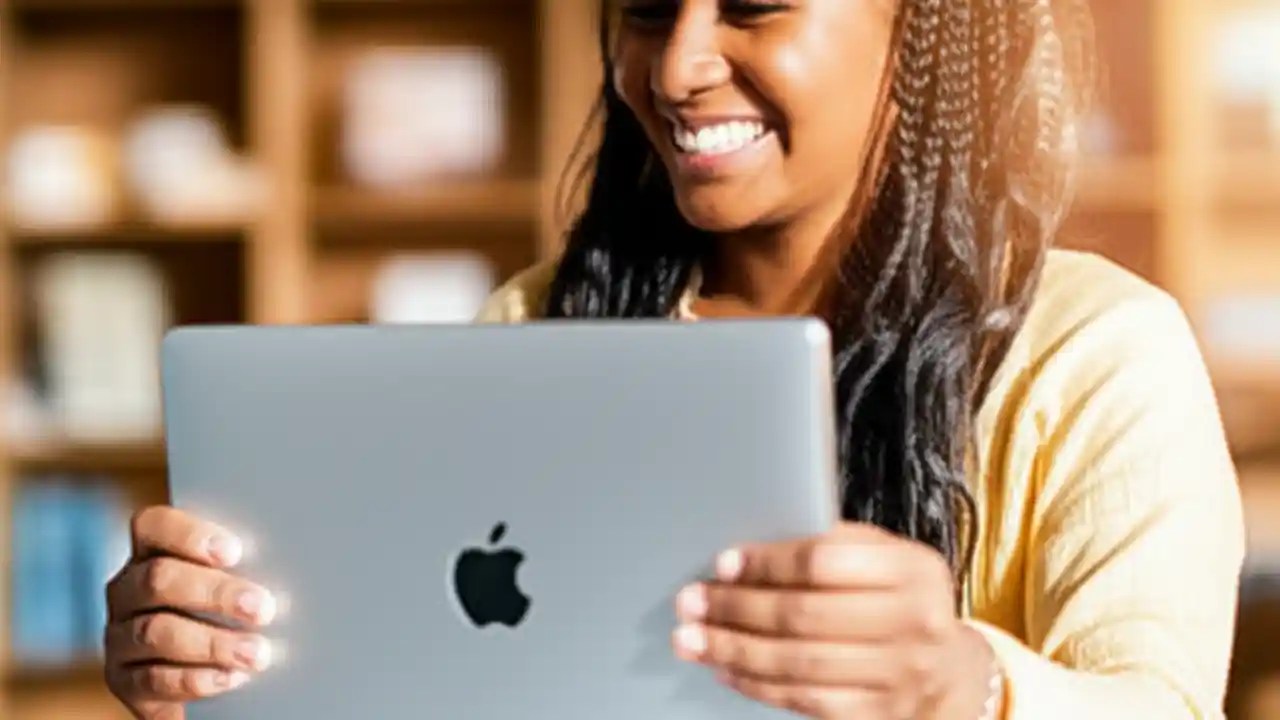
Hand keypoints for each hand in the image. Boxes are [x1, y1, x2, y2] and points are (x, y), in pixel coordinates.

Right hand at [105, 507, 277, 719]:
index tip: (235, 552)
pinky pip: (153, 680)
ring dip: (212, 643)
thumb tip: (300, 559)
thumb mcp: (236, 582)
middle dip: (215, 593)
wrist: (200, 676)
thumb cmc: (229, 614)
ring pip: (155, 632)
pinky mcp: (124, 680)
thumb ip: (250, 567)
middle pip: (158, 579)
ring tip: (256, 654)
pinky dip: (196, 679)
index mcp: (153, 552)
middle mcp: (128, 590)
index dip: (190, 535)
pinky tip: (230, 678)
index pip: (154, 526)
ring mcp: (121, 636)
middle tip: (263, 609)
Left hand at [672, 523, 998, 718]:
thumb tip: (752, 548)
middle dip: (736, 608)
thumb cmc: (899, 597)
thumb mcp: (884, 556)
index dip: (767, 563)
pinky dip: (757, 685)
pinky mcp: (878, 714)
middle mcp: (913, 623)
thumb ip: (833, 544)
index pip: (825, 562)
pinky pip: (804, 701)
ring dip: (734, 650)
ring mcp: (899, 675)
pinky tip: (727, 669)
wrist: (947, 668)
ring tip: (692, 639)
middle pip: (804, 615)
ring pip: (798, 664)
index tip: (724, 563)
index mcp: (913, 569)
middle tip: (691, 601)